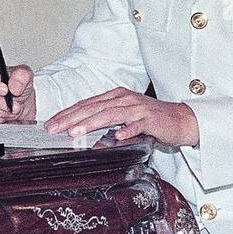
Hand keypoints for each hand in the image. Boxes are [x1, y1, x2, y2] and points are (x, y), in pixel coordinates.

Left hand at [44, 88, 198, 147]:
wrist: (181, 120)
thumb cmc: (150, 120)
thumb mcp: (123, 116)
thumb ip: (104, 119)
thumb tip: (80, 128)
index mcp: (115, 97)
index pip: (86, 104)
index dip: (67, 113)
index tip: (51, 123)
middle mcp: (124, 99)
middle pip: (93, 108)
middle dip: (71, 118)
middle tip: (54, 128)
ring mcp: (138, 108)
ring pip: (110, 114)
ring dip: (91, 123)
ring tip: (75, 132)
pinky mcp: (151, 120)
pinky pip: (137, 125)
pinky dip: (127, 130)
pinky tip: (117, 136)